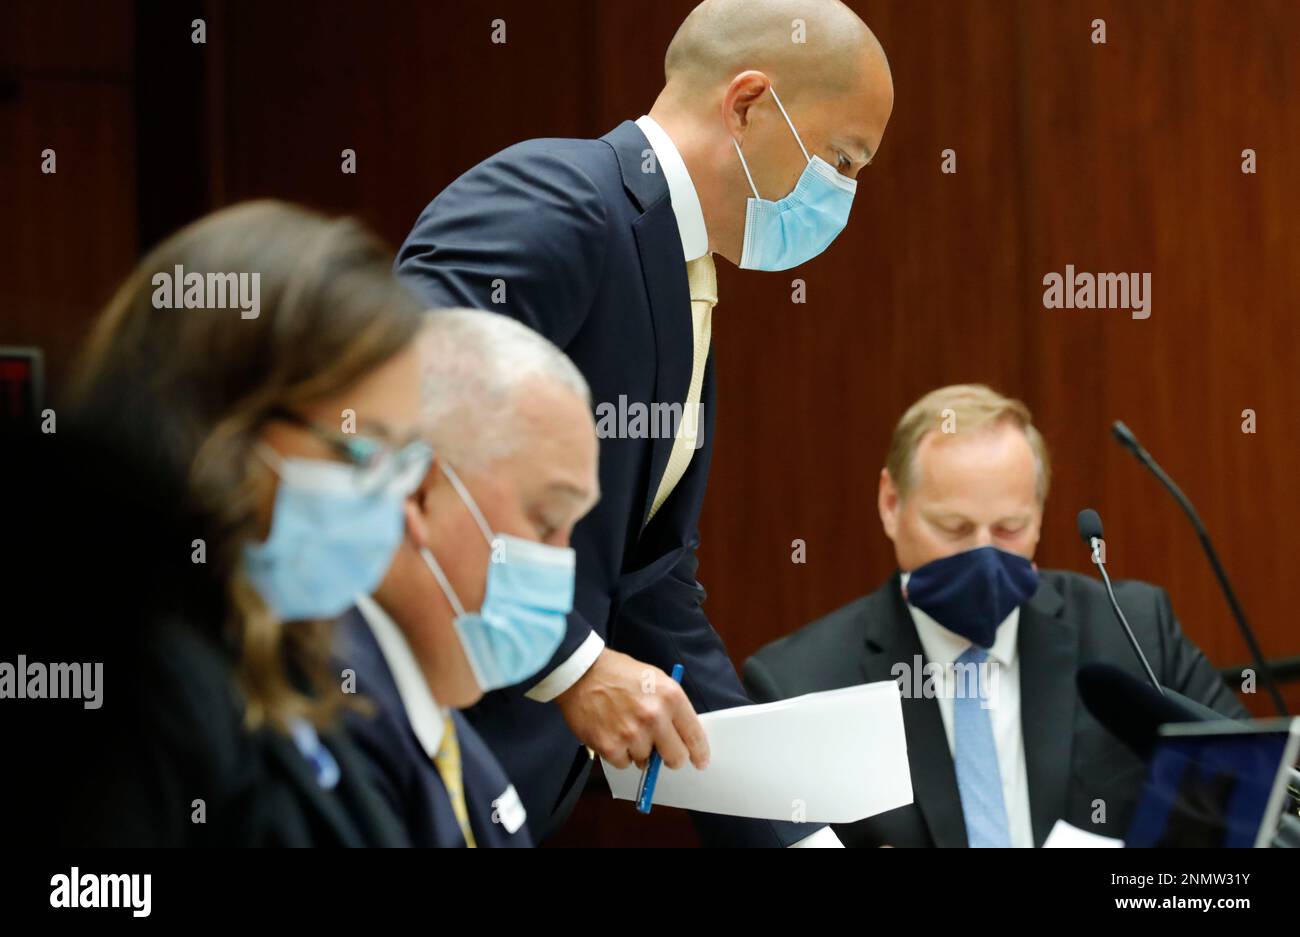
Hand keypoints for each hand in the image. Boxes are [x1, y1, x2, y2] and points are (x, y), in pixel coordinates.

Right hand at [554, 648, 709, 770]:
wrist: (580, 672)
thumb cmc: (617, 673)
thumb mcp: (655, 678)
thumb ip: (671, 707)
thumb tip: (681, 735)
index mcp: (670, 697)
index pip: (694, 735)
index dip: (699, 752)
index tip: (701, 762)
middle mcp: (654, 717)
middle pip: (675, 758)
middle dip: (670, 758)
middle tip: (661, 752)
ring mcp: (632, 734)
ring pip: (645, 761)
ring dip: (638, 750)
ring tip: (624, 727)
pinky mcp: (610, 747)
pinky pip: (623, 764)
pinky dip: (618, 753)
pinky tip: (611, 733)